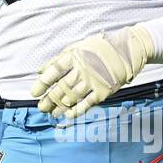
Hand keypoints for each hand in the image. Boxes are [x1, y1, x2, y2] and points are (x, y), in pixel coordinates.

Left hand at [32, 26, 154, 118]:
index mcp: (74, 56)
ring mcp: (93, 81)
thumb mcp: (77, 47)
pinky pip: (86, 104)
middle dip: (49, 100)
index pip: (53, 71)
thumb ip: (59, 58)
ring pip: (72, 97)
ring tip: (52, 113)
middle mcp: (82, 69)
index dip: (42, 84)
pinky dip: (76, 111)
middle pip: (61, 87)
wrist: (127, 50)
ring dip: (60, 107)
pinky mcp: (103, 91)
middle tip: (41, 107)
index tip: (35, 93)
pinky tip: (68, 115)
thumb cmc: (99, 47)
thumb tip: (41, 70)